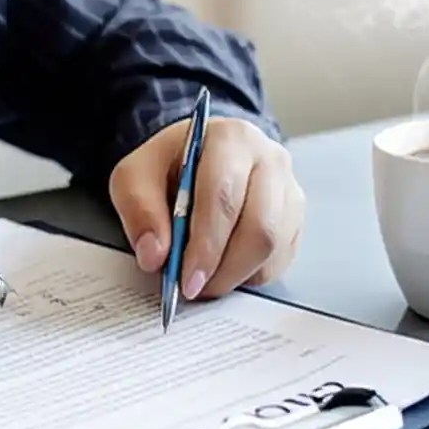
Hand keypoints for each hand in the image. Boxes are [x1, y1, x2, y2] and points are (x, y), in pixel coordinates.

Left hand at [109, 117, 304, 298]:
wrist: (195, 160)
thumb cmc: (167, 167)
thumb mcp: (134, 177)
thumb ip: (139, 211)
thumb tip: (154, 256)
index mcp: (230, 139)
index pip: (223, 197)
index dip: (206, 245)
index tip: (187, 279)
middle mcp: (270, 159)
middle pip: (259, 226)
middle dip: (224, 268)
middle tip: (194, 289)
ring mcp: (289, 189)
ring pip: (274, 247)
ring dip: (237, 275)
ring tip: (204, 282)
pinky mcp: (294, 217)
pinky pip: (282, 258)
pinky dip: (251, 274)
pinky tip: (223, 270)